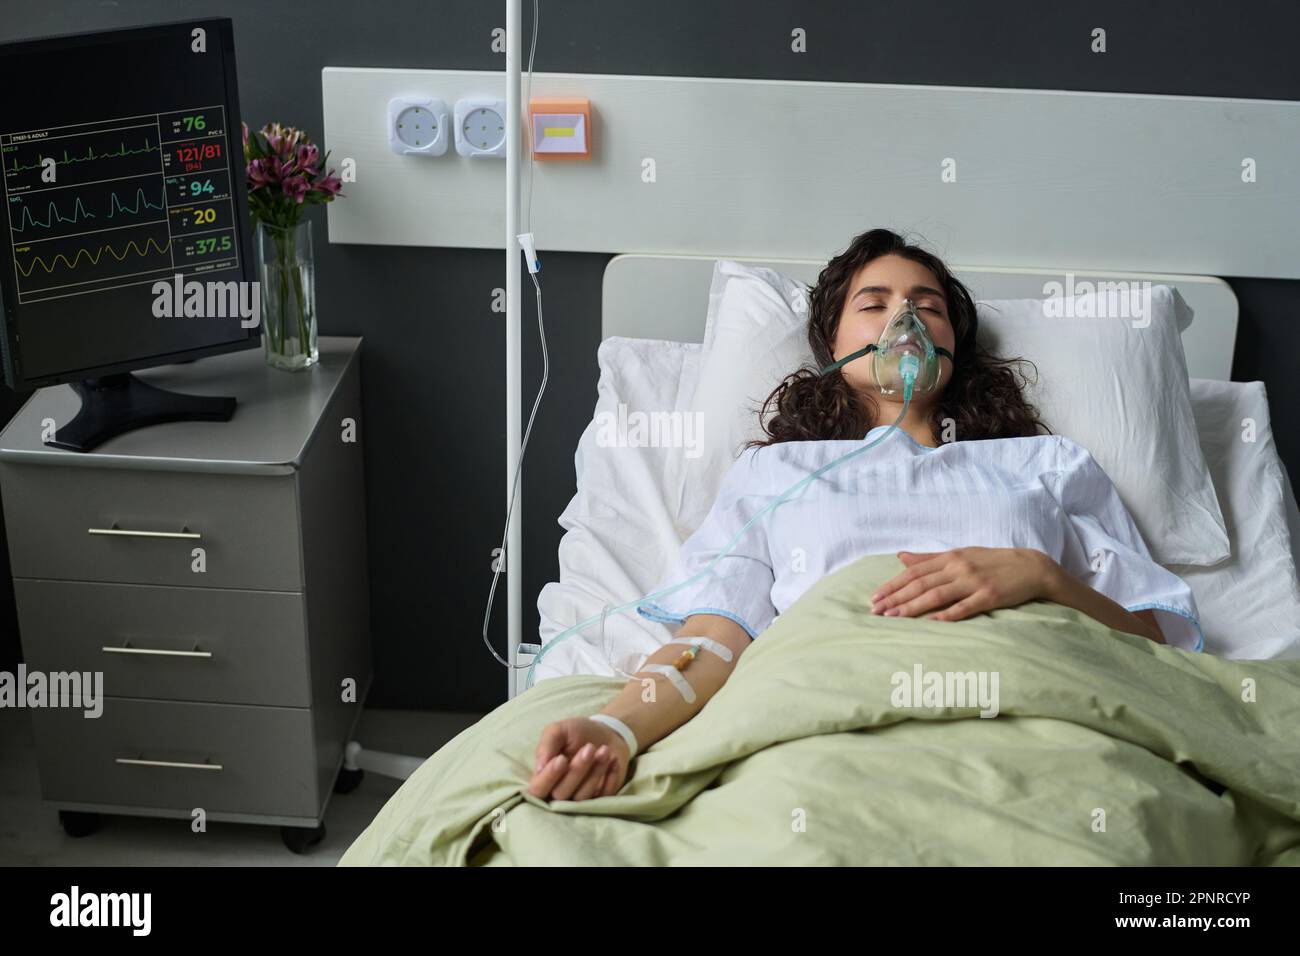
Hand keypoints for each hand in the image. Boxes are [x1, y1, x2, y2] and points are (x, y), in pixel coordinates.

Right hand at [526, 717, 629, 800]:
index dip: (549, 777)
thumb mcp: (559, 730)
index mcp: (543, 778)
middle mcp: (558, 793)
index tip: (562, 759)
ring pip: (582, 798)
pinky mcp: (600, 799)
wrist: (605, 732)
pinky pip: (603, 797)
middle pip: (561, 795)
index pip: (537, 789)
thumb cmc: (576, 732)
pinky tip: (613, 760)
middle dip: (577, 770)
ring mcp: (579, 799)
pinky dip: (610, 778)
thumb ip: (546, 745)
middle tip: (589, 747)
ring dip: (595, 772)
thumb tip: (540, 768)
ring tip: (605, 750)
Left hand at [870, 547, 1055, 621]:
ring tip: (893, 618)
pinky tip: (929, 623)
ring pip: (936, 595)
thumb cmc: (992, 562)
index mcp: (950, 557)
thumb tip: (901, 557)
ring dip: (912, 607)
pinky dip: (945, 615)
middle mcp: (958, 567)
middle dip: (895, 598)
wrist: (1031, 566)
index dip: (892, 585)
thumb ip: (930, 558)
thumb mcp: (960, 554)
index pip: (914, 572)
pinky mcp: (989, 596)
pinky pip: (963, 607)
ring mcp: (973, 582)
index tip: (874, 597)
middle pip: (920, 583)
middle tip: (876, 611)